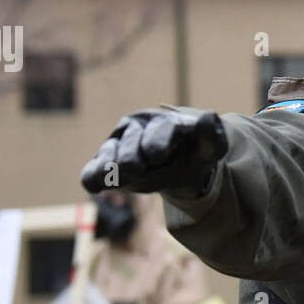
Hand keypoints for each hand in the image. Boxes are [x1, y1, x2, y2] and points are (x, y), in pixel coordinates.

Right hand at [80, 107, 227, 194]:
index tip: (157, 156)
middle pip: (130, 142)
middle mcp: (138, 128)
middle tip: (136, 169)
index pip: (161, 130)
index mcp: (165, 122)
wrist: (178, 169)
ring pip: (109, 154)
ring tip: (119, 177)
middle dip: (131, 157)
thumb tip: (209, 117)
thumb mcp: (209, 150)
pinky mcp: (105, 162)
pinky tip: (95, 186)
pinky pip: (93, 169)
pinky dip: (93, 177)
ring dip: (112, 167)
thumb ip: (211, 137)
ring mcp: (119, 145)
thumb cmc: (192, 156)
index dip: (157, 142)